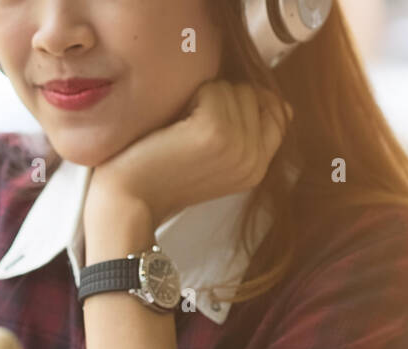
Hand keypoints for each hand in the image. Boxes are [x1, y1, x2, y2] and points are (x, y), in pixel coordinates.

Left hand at [84, 80, 290, 250]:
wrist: (129, 200)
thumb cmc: (161, 172)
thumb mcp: (214, 157)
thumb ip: (244, 131)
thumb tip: (278, 100)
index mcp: (258, 169)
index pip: (278, 111)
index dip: (245, 101)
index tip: (213, 115)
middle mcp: (255, 161)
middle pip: (254, 94)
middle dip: (221, 98)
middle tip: (190, 130)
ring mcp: (238, 147)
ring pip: (234, 88)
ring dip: (204, 96)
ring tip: (182, 129)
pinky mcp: (216, 133)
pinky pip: (213, 88)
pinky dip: (190, 95)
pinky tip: (174, 125)